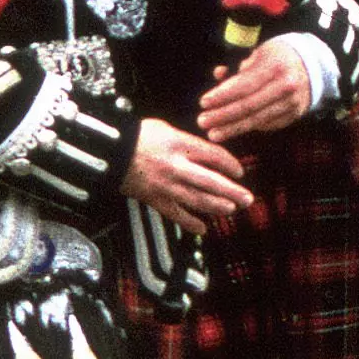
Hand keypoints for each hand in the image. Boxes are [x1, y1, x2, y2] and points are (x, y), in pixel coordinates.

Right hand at [125, 117, 251, 233]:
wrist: (110, 152)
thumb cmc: (137, 136)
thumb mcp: (165, 129)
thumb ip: (187, 142)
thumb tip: (207, 153)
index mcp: (180, 145)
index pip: (214, 156)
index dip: (230, 164)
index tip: (239, 171)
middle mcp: (176, 167)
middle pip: (211, 182)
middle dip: (232, 192)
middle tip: (248, 199)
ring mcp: (166, 185)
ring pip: (198, 200)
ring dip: (218, 207)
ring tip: (232, 209)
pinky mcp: (155, 199)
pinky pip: (176, 214)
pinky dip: (191, 223)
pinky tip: (203, 228)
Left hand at [198, 40, 316, 143]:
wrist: (315, 66)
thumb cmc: (279, 56)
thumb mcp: (260, 53)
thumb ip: (239, 68)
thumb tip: (218, 76)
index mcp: (275, 67)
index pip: (244, 86)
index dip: (222, 96)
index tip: (203, 103)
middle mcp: (286, 86)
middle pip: (249, 106)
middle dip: (223, 116)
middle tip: (202, 122)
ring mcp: (292, 103)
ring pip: (257, 120)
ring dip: (232, 128)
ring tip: (213, 134)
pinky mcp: (294, 115)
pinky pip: (267, 124)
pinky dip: (249, 127)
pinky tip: (234, 129)